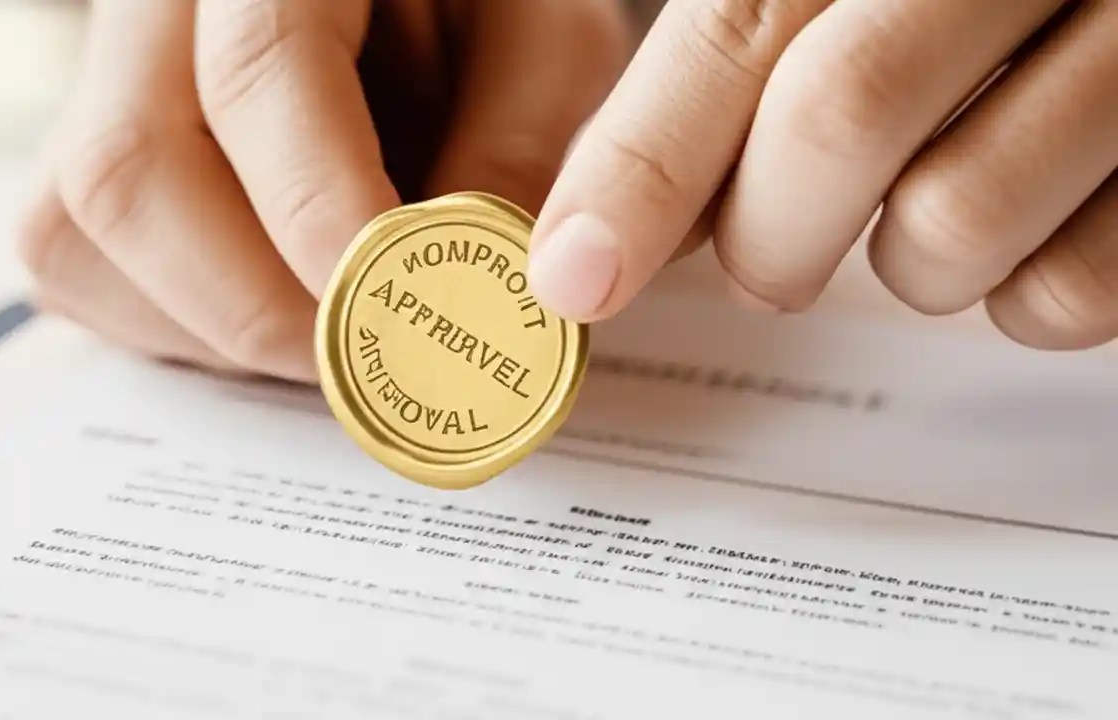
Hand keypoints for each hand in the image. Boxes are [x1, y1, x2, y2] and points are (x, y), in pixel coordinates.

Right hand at [20, 0, 627, 380]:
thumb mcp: (538, 45)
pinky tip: (282, 310)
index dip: (319, 208)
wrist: (401, 8)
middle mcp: (151, 9)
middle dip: (261, 304)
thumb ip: (519, 148)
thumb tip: (493, 298)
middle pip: (128, 171)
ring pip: (83, 235)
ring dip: (223, 328)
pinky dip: (188, 329)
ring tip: (340, 334)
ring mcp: (92, 86)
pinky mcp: (74, 164)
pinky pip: (85, 274)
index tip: (401, 313)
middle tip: (375, 362)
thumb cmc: (474, 11)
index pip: (257, 68)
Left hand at [529, 0, 1117, 349]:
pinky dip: (1019, 297)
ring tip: (928, 217)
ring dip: (907, 267)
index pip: (737, 27)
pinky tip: (1031, 233)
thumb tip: (606, 224)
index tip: (575, 271)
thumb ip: (742, 68)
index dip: (640, 164)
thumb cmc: (981, 7)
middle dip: (770, 234)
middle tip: (772, 260)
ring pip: (953, 219)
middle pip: (836, 117)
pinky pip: (1069, 291)